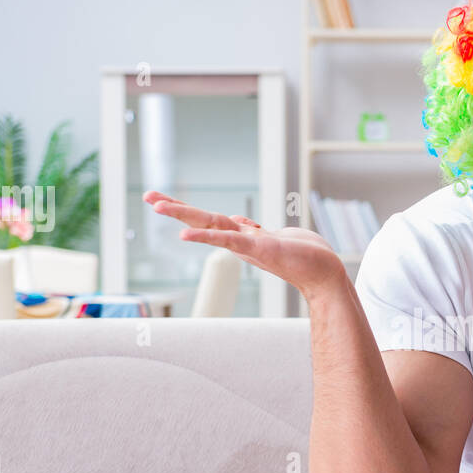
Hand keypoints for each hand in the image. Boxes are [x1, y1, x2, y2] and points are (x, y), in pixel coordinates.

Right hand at [144, 191, 348, 300]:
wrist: (325, 275)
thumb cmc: (305, 256)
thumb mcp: (275, 236)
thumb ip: (254, 231)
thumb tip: (237, 221)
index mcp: (243, 236)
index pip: (210, 219)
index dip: (187, 211)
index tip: (161, 201)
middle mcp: (241, 240)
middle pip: (203, 220)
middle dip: (175, 208)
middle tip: (147, 197)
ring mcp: (248, 245)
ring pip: (210, 226)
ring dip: (183, 216)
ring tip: (156, 206)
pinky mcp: (260, 249)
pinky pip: (228, 241)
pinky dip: (206, 237)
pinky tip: (184, 234)